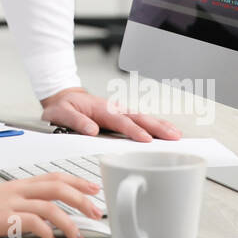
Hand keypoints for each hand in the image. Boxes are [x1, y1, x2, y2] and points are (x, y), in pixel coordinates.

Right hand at [0, 173, 102, 237]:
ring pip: (49, 205)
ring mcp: (11, 203)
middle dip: (81, 199)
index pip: (54, 176)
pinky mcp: (4, 218)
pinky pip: (32, 222)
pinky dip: (46, 232)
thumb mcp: (0, 198)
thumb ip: (21, 201)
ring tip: (78, 236)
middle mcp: (17, 190)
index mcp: (18, 185)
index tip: (93, 189)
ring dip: (69, 221)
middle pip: (57, 187)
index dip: (77, 181)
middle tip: (96, 212)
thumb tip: (41, 212)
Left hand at [40, 87, 181, 140]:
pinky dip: (155, 125)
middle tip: (174, 136)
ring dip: (160, 126)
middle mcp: (113, 109)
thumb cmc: (63, 106)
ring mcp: (119, 112)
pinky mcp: (121, 117)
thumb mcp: (61, 113)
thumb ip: (75, 122)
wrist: (63, 98)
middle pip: (139, 118)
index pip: (120, 121)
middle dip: (157, 127)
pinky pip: (140, 121)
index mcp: (101, 109)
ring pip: (143, 118)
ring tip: (176, 135)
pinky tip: (165, 132)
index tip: (146, 139)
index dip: (134, 130)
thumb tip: (91, 130)